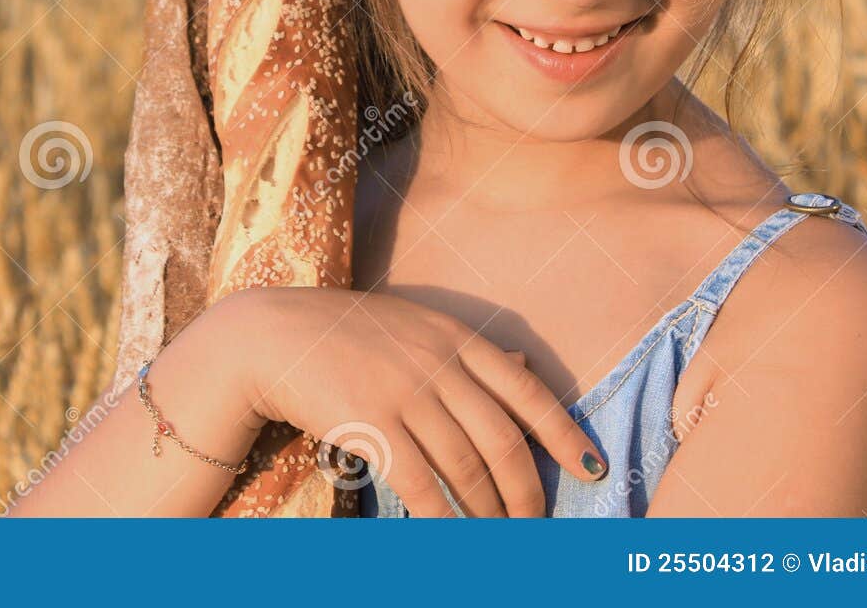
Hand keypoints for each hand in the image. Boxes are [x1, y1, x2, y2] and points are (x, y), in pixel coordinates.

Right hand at [218, 285, 608, 516]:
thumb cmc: (347, 333)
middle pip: (502, 440)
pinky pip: (421, 485)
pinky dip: (443, 519)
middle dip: (528, 492)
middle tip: (537, 526)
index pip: (526, 391)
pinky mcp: (371, 423)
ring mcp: (405, 392)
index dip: (564, 435)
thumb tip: (526, 367)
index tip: (592, 470)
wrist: (274, 334)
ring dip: (489, 514)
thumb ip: (468, 350)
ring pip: (466, 469)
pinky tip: (453, 539)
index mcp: (456, 336)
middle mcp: (438, 362)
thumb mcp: (416, 326)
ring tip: (501, 540)